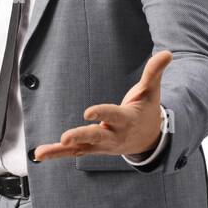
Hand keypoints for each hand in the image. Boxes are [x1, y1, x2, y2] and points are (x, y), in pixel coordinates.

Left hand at [33, 50, 171, 160]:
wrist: (148, 138)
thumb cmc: (145, 110)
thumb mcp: (151, 91)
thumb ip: (154, 73)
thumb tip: (167, 53)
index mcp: (125, 119)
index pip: (112, 115)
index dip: (101, 113)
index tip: (88, 112)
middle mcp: (113, 135)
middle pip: (95, 136)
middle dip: (81, 136)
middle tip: (65, 138)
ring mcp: (101, 144)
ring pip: (80, 148)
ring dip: (60, 151)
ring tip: (42, 152)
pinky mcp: (92, 148)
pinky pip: (73, 152)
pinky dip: (57, 153)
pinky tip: (39, 154)